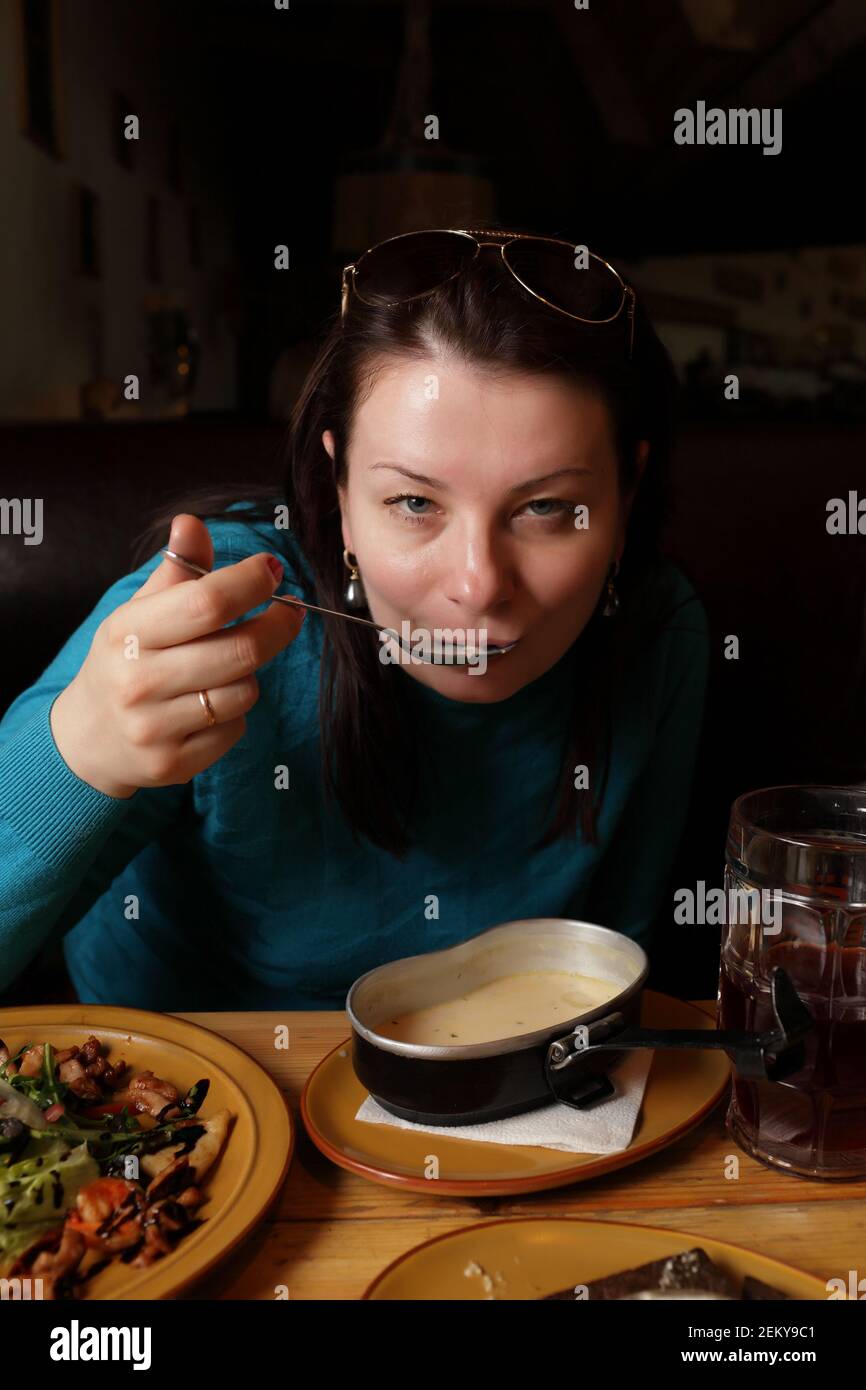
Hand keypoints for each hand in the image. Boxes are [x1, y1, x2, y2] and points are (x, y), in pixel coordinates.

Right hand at [50, 513, 304, 797]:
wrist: (89, 738)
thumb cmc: (125, 662)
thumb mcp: (139, 612)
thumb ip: (175, 572)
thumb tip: (191, 522)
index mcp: (128, 633)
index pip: (207, 602)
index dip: (250, 582)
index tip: (273, 570)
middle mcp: (138, 681)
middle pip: (240, 650)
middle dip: (278, 626)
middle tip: (289, 612)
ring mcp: (154, 727)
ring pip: (243, 692)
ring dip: (249, 675)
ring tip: (230, 666)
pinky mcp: (174, 764)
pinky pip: (235, 729)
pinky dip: (235, 713)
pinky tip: (212, 704)